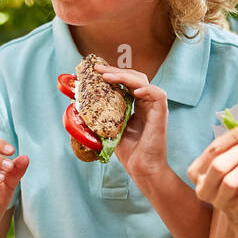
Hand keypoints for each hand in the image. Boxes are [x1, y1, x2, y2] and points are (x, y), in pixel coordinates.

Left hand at [95, 63, 167, 182]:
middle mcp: (146, 102)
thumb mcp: (109, 128)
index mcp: (135, 104)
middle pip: (133, 77)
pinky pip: (158, 94)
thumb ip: (100, 115)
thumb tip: (76, 105)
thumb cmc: (127, 151)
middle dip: (115, 71)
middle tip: (98, 69)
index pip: (125, 82)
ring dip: (124, 76)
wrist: (141, 168)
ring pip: (143, 82)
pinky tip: (133, 91)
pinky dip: (146, 90)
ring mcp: (154, 107)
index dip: (112, 74)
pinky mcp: (161, 113)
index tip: (95, 71)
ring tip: (107, 77)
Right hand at [186, 120, 237, 232]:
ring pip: (230, 181)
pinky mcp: (234, 211)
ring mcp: (217, 202)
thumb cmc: (232, 177)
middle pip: (219, 165)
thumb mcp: (230, 158)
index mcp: (196, 171)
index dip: (232, 137)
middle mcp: (202, 188)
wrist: (237, 209)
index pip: (213, 150)